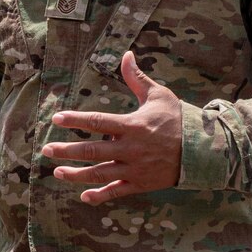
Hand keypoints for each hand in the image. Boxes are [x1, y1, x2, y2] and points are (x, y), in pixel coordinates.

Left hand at [42, 52, 181, 205]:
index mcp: (133, 125)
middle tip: (46, 150)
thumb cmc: (179, 118)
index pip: (97, 122)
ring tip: (57, 173)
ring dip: (76, 175)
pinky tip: (84, 196)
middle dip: (67, 151)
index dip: (75, 120)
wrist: (205, 149)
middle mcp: (131, 148)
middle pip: (92, 151)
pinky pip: (118, 190)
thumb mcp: (159, 95)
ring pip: (100, 173)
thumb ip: (137, 78)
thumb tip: (125, 54)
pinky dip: (101, 195)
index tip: (56, 118)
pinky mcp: (142, 183)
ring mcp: (136, 168)